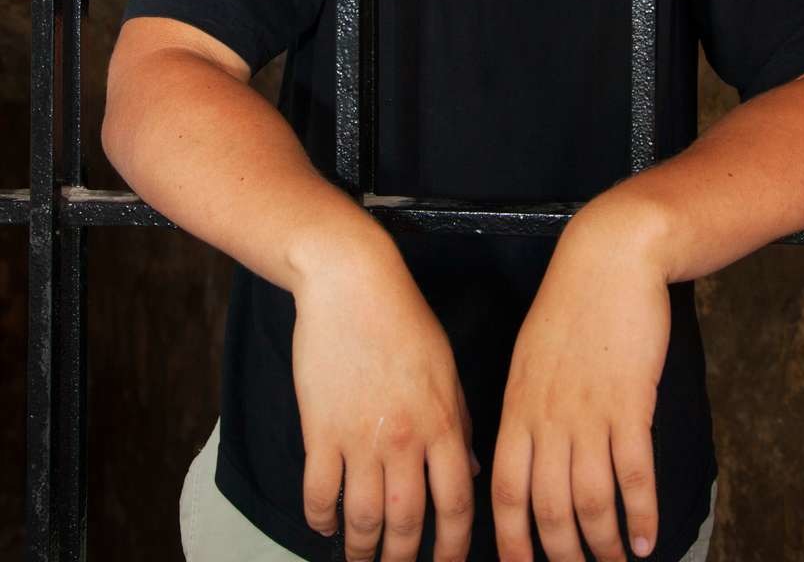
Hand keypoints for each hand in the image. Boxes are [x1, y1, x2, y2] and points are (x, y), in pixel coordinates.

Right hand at [291, 230, 480, 561]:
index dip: (454, 545)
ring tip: (359, 560)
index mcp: (442, 422)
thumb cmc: (402, 316)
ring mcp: (359, 437)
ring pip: (363, 518)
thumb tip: (471, 470)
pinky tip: (325, 525)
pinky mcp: (320, 429)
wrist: (350, 282)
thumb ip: (459, 421)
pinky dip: (321, 518)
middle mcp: (404, 438)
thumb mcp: (445, 366)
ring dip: (361, 550)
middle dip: (404, 559)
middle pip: (408, 522)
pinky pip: (320, 493)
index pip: (457, 503)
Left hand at [491, 197, 670, 561]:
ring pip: (591, 502)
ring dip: (605, 545)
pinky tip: (648, 540)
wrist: (610, 258)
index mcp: (518, 406)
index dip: (512, 540)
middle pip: (548, 509)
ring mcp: (590, 412)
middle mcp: (548, 418)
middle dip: (563, 556)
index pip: (505, 492)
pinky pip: (634, 475)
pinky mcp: (630, 402)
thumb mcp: (531, 354)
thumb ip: (524, 406)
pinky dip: (642, 514)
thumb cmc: (571, 304)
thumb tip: (517, 452)